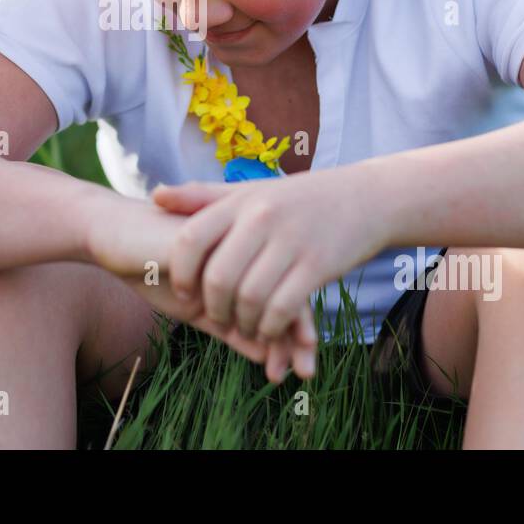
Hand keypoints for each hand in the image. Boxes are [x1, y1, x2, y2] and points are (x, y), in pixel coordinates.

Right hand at [84, 188, 316, 380]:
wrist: (112, 238)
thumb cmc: (151, 269)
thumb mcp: (197, 308)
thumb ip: (230, 327)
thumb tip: (265, 355)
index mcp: (245, 259)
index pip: (283, 293)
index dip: (296, 329)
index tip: (305, 366)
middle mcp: (244, 249)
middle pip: (285, 292)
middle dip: (298, 336)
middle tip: (306, 373)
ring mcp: (229, 243)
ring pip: (268, 291)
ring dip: (280, 334)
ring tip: (285, 370)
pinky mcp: (210, 246)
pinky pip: (236, 285)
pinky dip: (247, 320)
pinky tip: (251, 346)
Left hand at [153, 167, 390, 344]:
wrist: (367, 198)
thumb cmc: (300, 199)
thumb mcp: (251, 192)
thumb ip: (203, 197)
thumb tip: (156, 195)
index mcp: (240, 201)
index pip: (192, 238)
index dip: (181, 272)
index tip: (184, 292)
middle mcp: (262, 218)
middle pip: (218, 276)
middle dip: (213, 307)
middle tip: (216, 319)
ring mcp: (291, 242)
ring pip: (250, 297)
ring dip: (243, 323)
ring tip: (244, 329)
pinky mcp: (318, 266)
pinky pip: (282, 308)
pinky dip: (270, 328)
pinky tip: (269, 331)